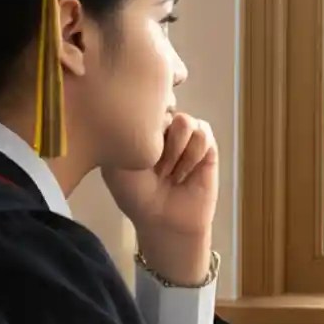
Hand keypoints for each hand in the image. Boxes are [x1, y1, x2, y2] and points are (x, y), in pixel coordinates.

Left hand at [103, 113, 218, 285]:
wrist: (164, 221)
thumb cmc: (135, 195)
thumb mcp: (116, 164)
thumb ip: (126, 132)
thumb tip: (156, 112)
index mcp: (139, 127)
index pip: (143, 103)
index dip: (141, 128)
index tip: (133, 155)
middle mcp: (163, 127)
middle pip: (165, 108)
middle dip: (158, 143)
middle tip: (153, 169)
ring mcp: (187, 135)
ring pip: (185, 121)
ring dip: (176, 153)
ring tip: (170, 174)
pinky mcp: (208, 147)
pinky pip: (203, 135)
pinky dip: (193, 156)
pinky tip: (186, 174)